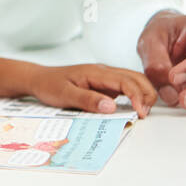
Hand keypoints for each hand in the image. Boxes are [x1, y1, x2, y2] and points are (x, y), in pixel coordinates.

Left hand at [31, 64, 155, 117]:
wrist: (38, 79)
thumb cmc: (49, 85)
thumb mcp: (64, 95)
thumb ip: (87, 100)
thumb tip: (111, 107)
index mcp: (95, 72)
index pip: (125, 81)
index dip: (137, 96)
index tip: (140, 112)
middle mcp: (103, 71)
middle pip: (135, 77)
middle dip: (146, 94)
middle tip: (146, 113)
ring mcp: (104, 77)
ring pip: (132, 80)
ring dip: (142, 94)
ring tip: (142, 112)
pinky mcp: (103, 84)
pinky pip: (124, 87)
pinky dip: (134, 96)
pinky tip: (133, 108)